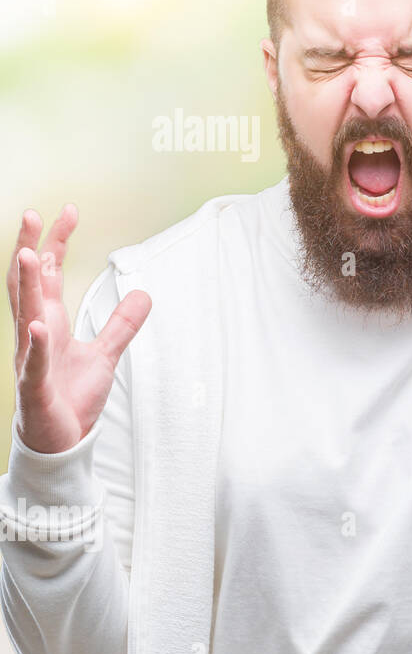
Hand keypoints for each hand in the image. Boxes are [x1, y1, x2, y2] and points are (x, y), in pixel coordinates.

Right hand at [7, 205, 151, 453]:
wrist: (61, 441)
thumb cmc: (72, 397)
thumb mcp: (105, 354)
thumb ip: (121, 323)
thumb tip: (144, 293)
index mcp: (48, 324)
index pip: (46, 275)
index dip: (54, 243)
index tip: (67, 212)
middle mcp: (35, 336)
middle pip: (28, 285)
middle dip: (29, 249)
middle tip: (33, 213)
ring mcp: (32, 360)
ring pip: (25, 316)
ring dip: (27, 285)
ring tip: (29, 253)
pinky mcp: (37, 388)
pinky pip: (36, 364)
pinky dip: (38, 344)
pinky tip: (40, 325)